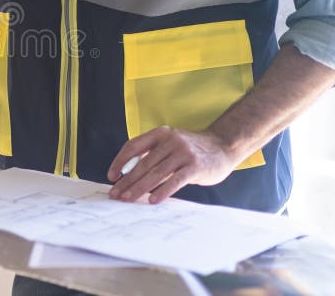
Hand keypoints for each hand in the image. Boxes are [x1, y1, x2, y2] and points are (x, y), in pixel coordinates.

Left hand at [107, 126, 239, 203]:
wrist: (223, 146)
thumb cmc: (191, 150)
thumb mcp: (170, 144)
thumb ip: (152, 154)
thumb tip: (128, 175)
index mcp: (160, 134)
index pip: (133, 146)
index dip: (119, 162)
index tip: (111, 177)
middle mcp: (170, 141)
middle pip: (142, 163)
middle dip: (127, 181)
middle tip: (116, 194)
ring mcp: (183, 153)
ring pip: (156, 173)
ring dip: (139, 188)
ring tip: (128, 199)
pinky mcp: (195, 167)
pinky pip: (174, 181)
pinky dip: (162, 191)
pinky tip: (152, 200)